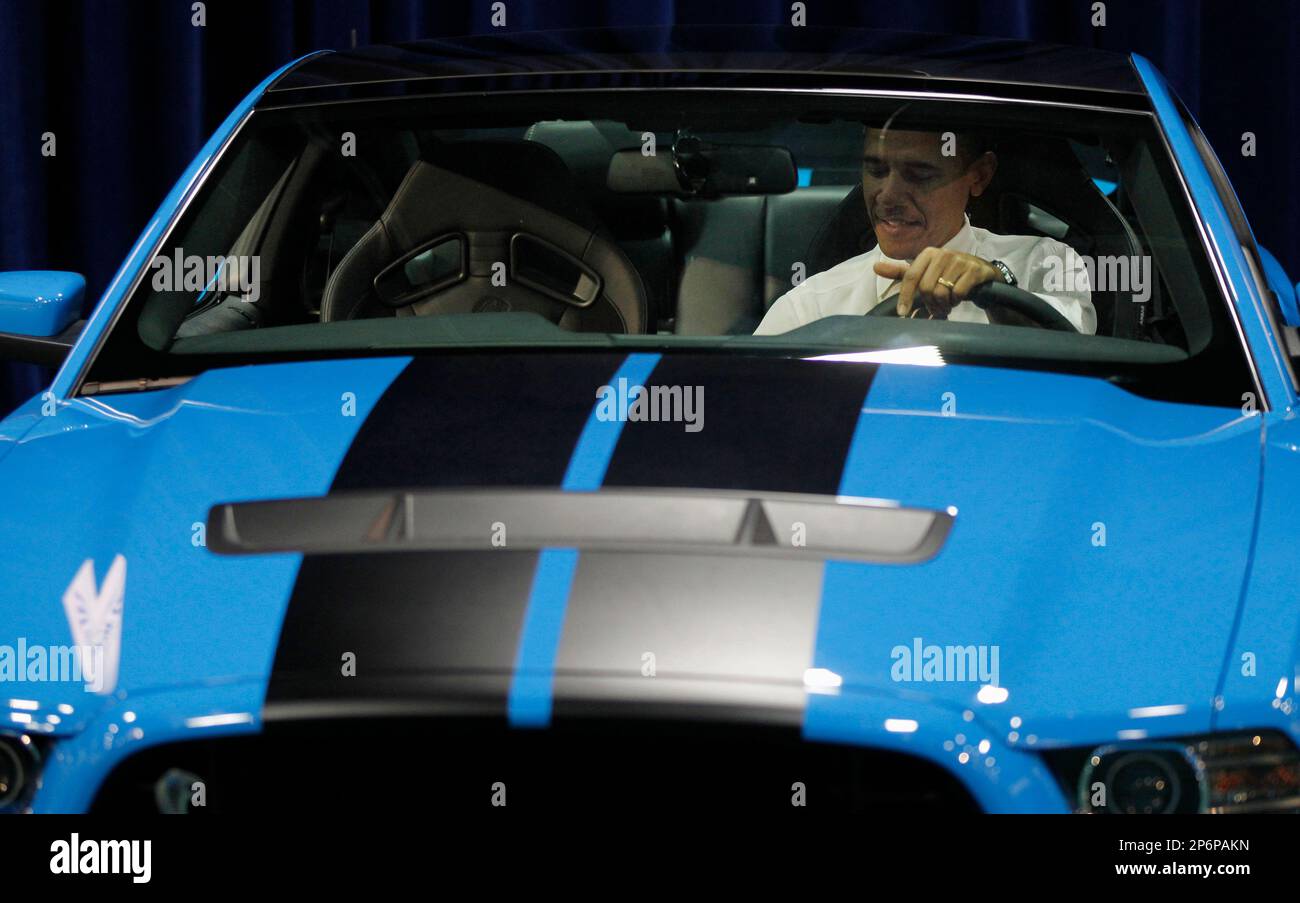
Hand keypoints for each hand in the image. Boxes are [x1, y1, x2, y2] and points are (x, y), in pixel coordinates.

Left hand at [873, 248, 1001, 318]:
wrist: (981, 274)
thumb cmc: (948, 275)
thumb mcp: (925, 272)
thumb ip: (901, 272)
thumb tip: (875, 266)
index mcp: (928, 253)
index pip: (910, 277)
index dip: (905, 297)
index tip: (903, 313)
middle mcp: (943, 253)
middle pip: (926, 288)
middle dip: (930, 303)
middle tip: (936, 308)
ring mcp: (960, 260)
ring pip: (942, 292)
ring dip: (944, 303)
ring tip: (947, 303)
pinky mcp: (975, 269)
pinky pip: (958, 292)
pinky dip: (957, 300)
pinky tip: (959, 298)